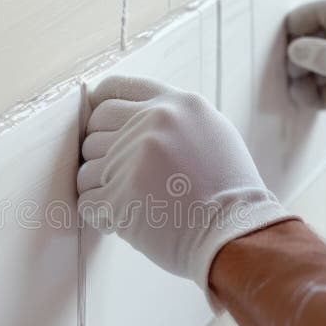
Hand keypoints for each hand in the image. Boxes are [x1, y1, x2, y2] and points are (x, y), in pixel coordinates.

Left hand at [78, 75, 295, 292]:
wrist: (239, 235)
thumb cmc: (228, 194)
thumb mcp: (212, 134)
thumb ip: (172, 121)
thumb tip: (129, 119)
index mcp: (177, 104)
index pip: (114, 90)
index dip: (98, 111)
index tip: (96, 127)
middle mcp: (154, 123)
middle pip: (93, 131)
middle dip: (100, 158)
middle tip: (124, 181)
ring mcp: (136, 157)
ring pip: (86, 170)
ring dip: (100, 191)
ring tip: (132, 205)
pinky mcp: (121, 194)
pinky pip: (87, 202)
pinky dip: (101, 216)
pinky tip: (128, 221)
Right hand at [286, 0, 325, 122]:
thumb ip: (325, 58)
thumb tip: (293, 51)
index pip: (304, 18)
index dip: (288, 36)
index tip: (281, 57)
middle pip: (303, 45)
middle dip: (290, 62)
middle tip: (289, 79)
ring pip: (310, 71)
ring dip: (298, 83)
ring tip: (298, 93)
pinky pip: (321, 92)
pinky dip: (310, 98)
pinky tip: (306, 101)